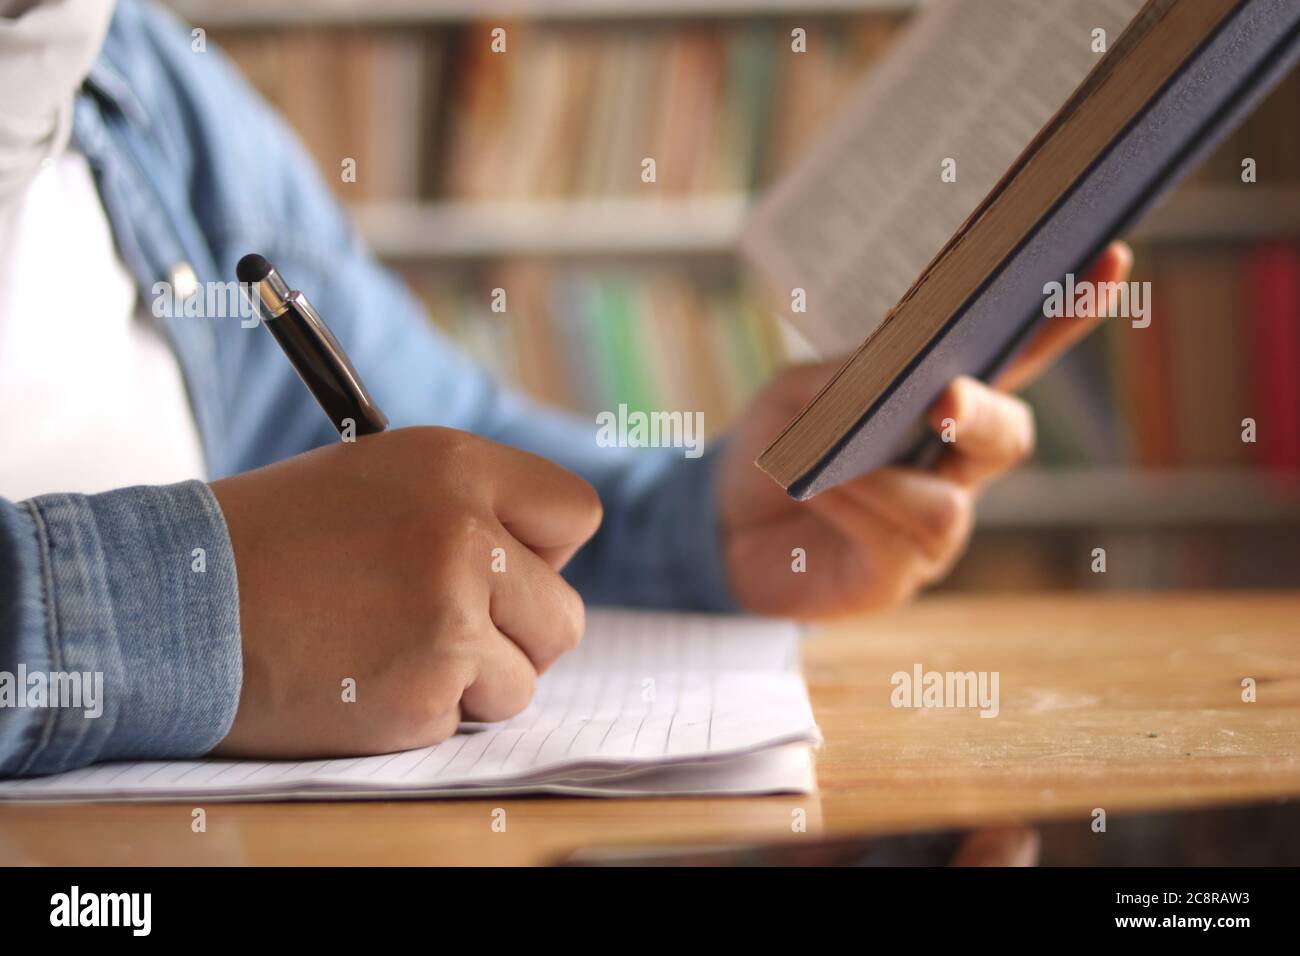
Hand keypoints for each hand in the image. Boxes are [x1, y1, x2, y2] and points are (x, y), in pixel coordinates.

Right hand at [209, 427, 600, 757]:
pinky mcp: (423, 691)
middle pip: (565, 615)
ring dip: (468, 682)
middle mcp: (466, 534)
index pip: (575, 513)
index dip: (545, 551)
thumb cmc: (269, 541)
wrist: (170, 603)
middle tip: (448, 628)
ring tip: (386, 649)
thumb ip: (467, 508)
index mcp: (455, 466)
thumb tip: (540, 564)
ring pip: (522, 680)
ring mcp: (450, 616)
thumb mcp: (377, 478)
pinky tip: (357, 679)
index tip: (510, 569)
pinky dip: (418, 715)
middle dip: (517, 636)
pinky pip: (462, 720)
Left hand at [718, 242, 1132, 616]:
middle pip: (1009, 436)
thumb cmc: (772, 449)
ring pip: (954, 502)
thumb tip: (906, 356)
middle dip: (982, 414)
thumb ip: (856, 375)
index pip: (1014, 358)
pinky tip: (819, 490)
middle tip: (944, 400)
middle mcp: (952, 466)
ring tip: (830, 465)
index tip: (1108, 259)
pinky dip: (860, 506)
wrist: (717, 525)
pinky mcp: (897, 574)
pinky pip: (901, 540)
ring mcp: (931, 525)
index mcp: (939, 403)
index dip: (1063, 317)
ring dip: (890, 476)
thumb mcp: (802, 394)